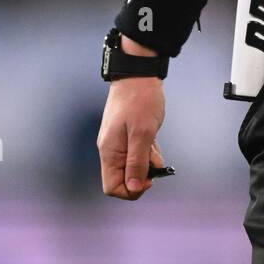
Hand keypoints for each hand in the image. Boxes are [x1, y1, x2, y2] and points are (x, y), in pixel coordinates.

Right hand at [97, 34, 166, 199]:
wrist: (139, 74)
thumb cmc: (140, 101)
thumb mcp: (142, 134)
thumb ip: (137, 163)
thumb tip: (134, 188)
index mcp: (109, 152)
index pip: (112, 187)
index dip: (131, 189)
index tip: (149, 178)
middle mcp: (111, 150)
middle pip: (124, 179)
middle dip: (143, 173)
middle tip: (154, 155)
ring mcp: (119, 142)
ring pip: (134, 165)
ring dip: (148, 160)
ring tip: (154, 141)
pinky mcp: (128, 135)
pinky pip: (138, 153)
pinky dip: (148, 149)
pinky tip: (154, 136)